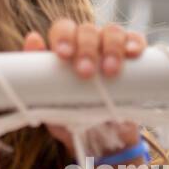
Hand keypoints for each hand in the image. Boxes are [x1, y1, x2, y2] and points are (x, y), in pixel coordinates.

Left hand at [22, 18, 144, 156]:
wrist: (100, 140)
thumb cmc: (70, 115)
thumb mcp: (49, 99)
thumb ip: (39, 72)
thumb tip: (32, 38)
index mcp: (67, 47)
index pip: (64, 28)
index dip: (64, 37)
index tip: (63, 55)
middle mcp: (89, 42)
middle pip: (88, 30)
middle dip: (86, 49)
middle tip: (85, 73)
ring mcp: (112, 48)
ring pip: (112, 32)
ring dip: (110, 48)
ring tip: (109, 72)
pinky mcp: (135, 59)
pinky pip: (136, 41)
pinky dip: (135, 43)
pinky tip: (132, 53)